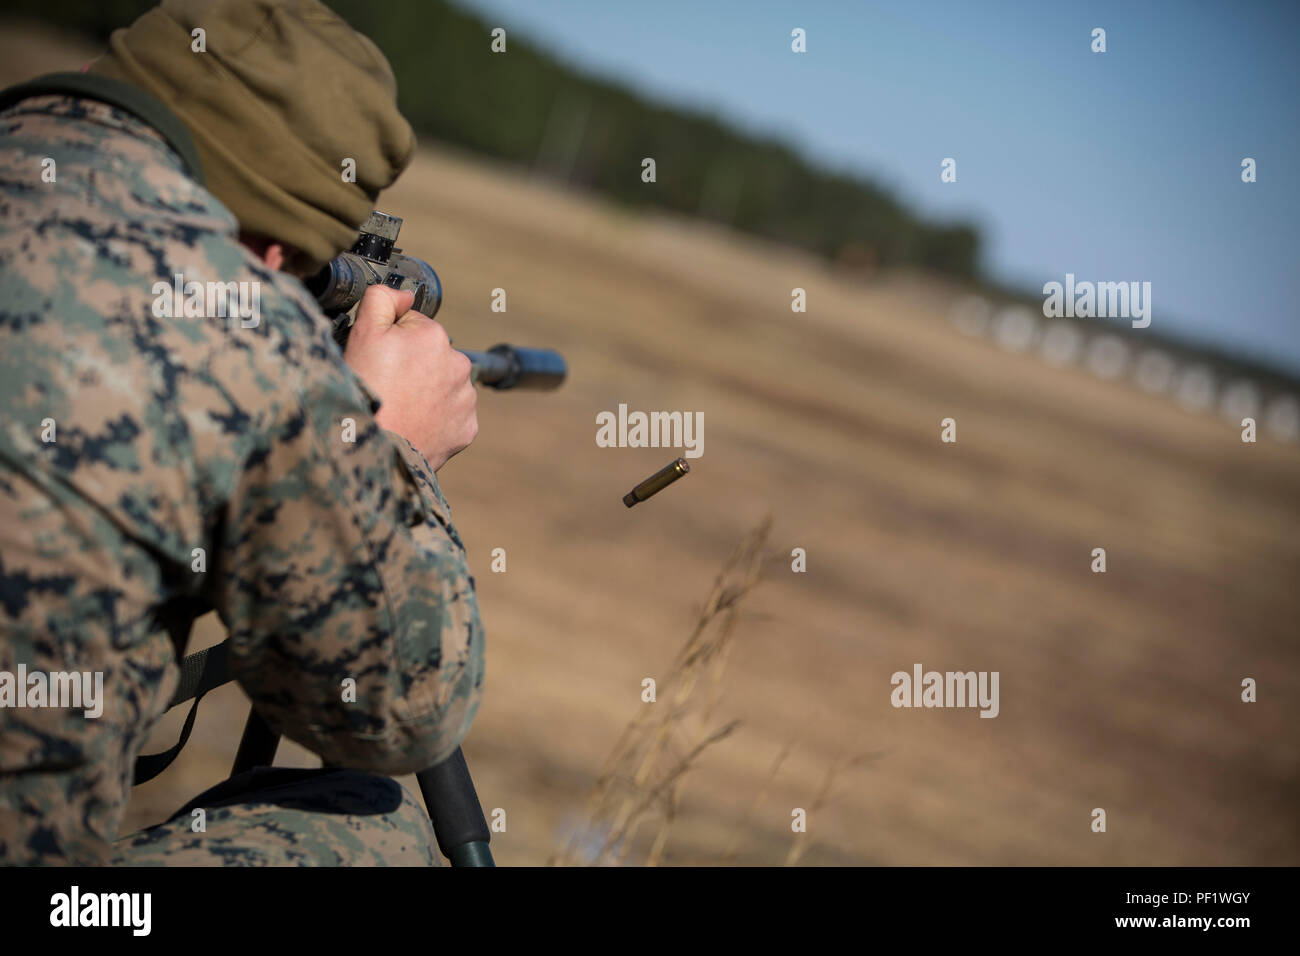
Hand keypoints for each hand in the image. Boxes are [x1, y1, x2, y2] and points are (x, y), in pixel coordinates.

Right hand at [342, 285, 476, 470]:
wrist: (377, 450)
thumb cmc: (366, 391)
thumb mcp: (362, 333)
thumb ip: (382, 298)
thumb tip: (405, 295)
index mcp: (435, 336)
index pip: (411, 328)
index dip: (389, 342)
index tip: (378, 363)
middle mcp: (460, 364)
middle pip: (430, 357)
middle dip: (411, 366)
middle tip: (387, 387)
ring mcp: (466, 399)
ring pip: (442, 386)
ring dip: (425, 392)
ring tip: (400, 408)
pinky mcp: (467, 429)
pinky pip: (451, 416)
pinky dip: (436, 419)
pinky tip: (415, 425)